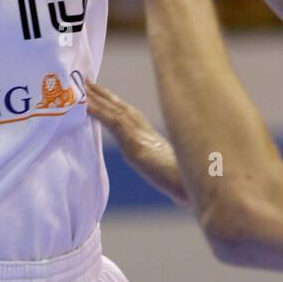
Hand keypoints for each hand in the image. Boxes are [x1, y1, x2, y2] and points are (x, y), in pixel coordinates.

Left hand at [85, 80, 187, 205]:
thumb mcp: (182, 187)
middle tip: (87, 81)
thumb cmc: (195, 190)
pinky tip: (85, 104)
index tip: (104, 94)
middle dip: (104, 95)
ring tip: (83, 86)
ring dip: (97, 98)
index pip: (132, 118)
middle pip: (121, 108)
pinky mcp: (135, 144)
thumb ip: (177, 190)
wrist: (199, 188)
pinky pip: (112, 123)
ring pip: (114, 111)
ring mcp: (140, 138)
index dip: (117, 105)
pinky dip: (98, 111)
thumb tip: (181, 200)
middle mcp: (147, 135)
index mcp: (155, 142)